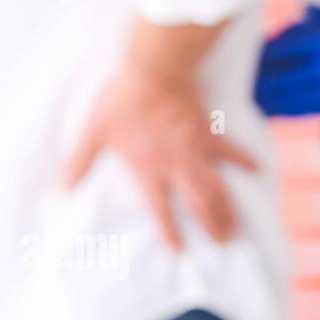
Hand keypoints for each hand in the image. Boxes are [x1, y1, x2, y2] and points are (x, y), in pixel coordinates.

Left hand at [62, 29, 256, 249]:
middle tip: (222, 242)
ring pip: (217, 188)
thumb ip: (79, 161)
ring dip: (228, 209)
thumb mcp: (94, 130)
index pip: (160, 210)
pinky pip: (231, 151)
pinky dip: (245, 160)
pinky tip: (258, 170)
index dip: (169, 232)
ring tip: (235, 226)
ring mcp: (196, 152)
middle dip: (212, 226)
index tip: (178, 250)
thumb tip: (61, 188)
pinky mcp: (208, 134)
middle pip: (199, 205)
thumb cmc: (122, 99)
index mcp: (149, 170)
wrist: (154, 69)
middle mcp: (176, 167)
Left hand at [255, 5, 319, 132]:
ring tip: (258, 105)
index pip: (283, 49)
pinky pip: (313, 113)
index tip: (254, 58)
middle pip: (283, 79)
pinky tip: (281, 116)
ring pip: (294, 100)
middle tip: (248, 88)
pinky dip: (294, 115)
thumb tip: (299, 4)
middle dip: (262, 85)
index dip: (264, 55)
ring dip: (273, 104)